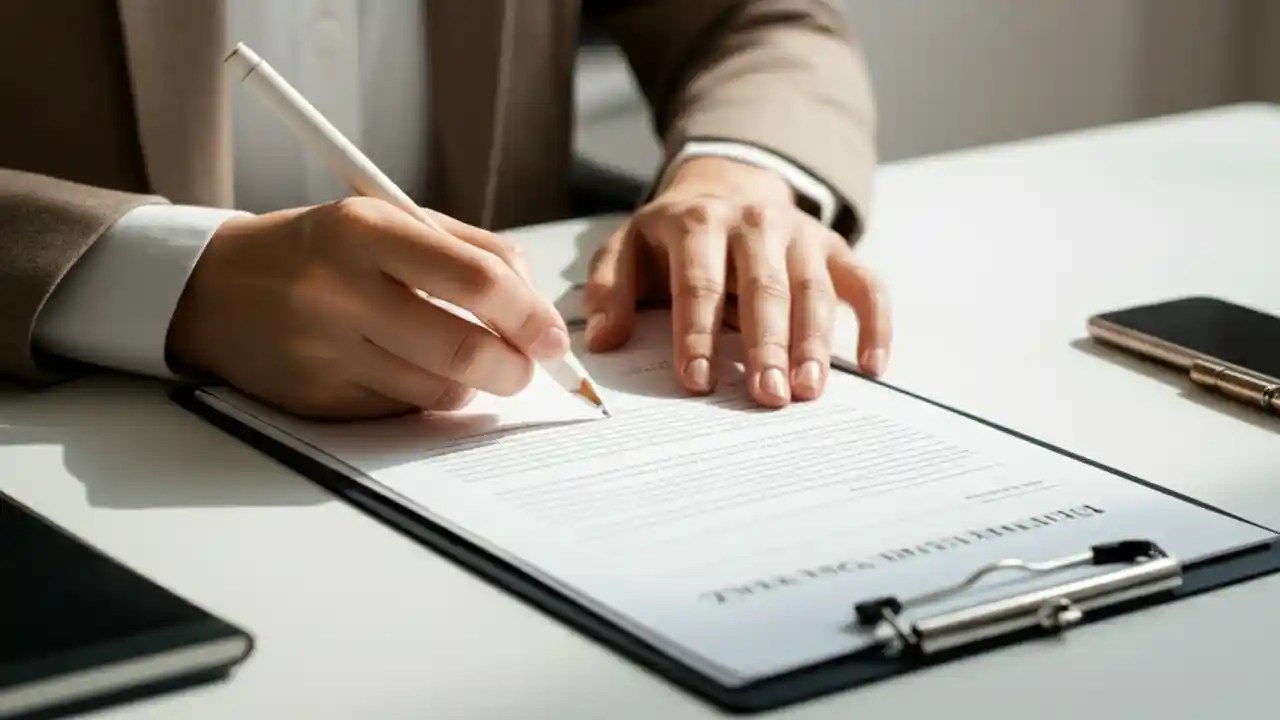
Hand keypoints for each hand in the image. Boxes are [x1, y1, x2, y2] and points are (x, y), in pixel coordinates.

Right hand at [167, 197, 569, 419]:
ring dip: (473, 386)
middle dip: (515, 369)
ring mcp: (325, 351)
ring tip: (468, 363)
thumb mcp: (391, 221)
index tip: (552, 337)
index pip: (477, 280)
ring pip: (439, 391)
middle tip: (526, 367)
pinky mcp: (317, 400)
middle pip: (464, 350)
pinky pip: (402, 411)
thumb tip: (535, 308)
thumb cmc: (324, 249)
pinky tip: (410, 371)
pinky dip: (425, 397)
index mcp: (365, 230)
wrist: (213, 289)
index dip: (530, 316)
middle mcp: (341, 291)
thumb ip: (473, 252)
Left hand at [584, 157, 891, 407]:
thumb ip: (609, 290)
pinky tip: (873, 366)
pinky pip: (866, 284)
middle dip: (766, 344)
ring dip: (815, 343)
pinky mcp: (835, 248)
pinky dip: (876, 323)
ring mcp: (801, 235)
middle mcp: (755, 224)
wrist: (726, 187)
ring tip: (810, 390)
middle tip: (768, 395)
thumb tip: (603, 340)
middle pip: (764, 288)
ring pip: (814, 291)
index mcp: (698, 224)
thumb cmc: (673, 238)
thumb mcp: (627, 249)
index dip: (697, 333)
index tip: (696, 380)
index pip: (699, 283)